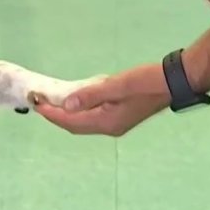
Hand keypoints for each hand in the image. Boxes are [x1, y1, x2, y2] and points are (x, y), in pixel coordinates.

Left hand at [34, 64, 169, 136]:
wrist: (173, 82)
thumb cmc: (147, 81)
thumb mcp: (118, 85)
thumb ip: (92, 94)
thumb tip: (67, 103)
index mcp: (107, 122)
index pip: (71, 121)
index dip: (51, 113)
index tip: (35, 102)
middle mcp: (109, 127)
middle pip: (74, 126)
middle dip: (54, 115)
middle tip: (37, 101)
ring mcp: (115, 123)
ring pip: (82, 123)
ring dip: (65, 114)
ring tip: (49, 101)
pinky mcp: (119, 116)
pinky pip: (91, 117)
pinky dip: (78, 111)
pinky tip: (73, 100)